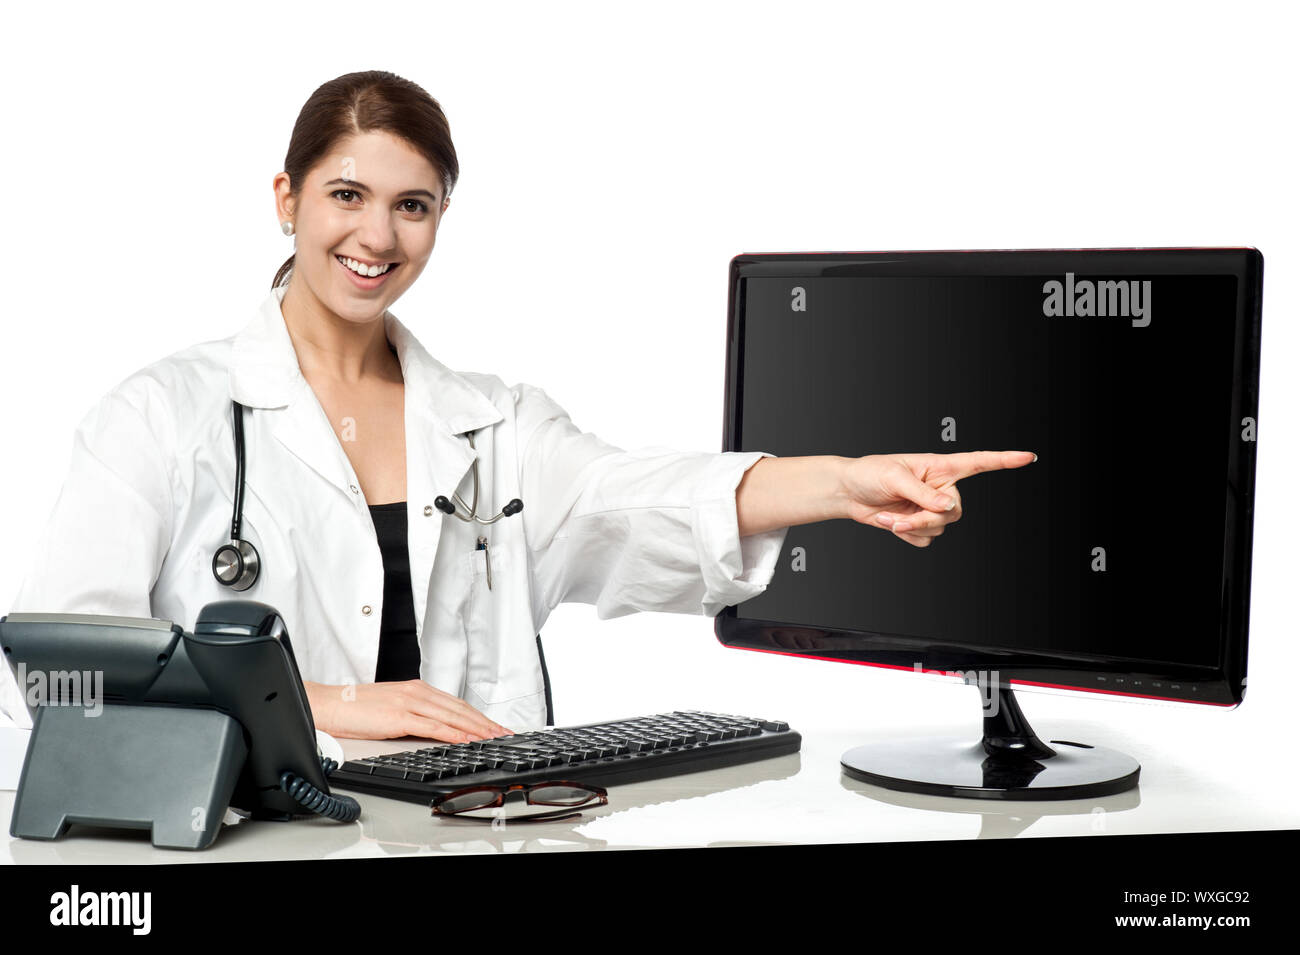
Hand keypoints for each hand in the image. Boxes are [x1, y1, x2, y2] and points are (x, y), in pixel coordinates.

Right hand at [304, 679, 514, 741]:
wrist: (327, 705)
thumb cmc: (354, 709)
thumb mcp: (391, 708)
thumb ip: (414, 715)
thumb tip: (435, 728)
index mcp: (416, 689)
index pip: (456, 703)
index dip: (479, 716)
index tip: (496, 726)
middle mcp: (416, 692)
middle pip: (460, 709)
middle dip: (485, 723)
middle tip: (506, 733)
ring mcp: (409, 703)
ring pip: (452, 716)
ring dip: (476, 729)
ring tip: (494, 738)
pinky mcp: (399, 717)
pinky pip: (433, 726)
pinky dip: (454, 733)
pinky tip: (467, 740)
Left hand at [840, 450, 1035, 546]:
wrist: (849, 492)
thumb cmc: (871, 473)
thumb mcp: (896, 477)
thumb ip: (924, 493)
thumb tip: (949, 507)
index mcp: (940, 467)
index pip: (979, 462)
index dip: (1004, 460)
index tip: (1028, 457)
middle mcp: (941, 488)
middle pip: (954, 512)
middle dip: (926, 519)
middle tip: (900, 517)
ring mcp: (930, 507)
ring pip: (939, 529)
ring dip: (911, 528)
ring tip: (888, 517)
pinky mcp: (919, 523)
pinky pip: (925, 540)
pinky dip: (906, 536)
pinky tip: (890, 523)